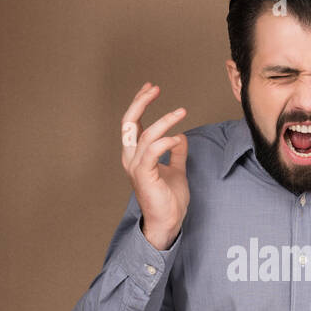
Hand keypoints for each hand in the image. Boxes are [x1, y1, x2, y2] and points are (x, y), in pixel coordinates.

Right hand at [121, 82, 188, 248]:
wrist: (168, 222)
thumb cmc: (169, 199)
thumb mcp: (176, 170)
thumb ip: (176, 153)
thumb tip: (180, 136)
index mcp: (136, 155)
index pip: (132, 123)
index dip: (139, 103)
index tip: (151, 88)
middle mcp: (131, 158)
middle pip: (129, 122)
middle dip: (140, 102)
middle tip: (154, 88)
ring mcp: (135, 167)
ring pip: (144, 134)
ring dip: (164, 120)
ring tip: (181, 112)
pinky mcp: (144, 175)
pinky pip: (152, 151)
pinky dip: (166, 141)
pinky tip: (178, 138)